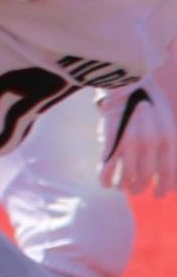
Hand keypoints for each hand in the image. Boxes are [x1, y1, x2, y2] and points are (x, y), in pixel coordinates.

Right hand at [100, 61, 176, 197]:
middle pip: (146, 178)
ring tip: (122, 187)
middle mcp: (151, 143)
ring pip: (127, 178)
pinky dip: (106, 180)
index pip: (169, 173)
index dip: (164, 188)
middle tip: (137, 191)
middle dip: (141, 188)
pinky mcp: (110, 140)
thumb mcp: (167, 123)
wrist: (125, 83)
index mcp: (168, 139)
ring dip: (124, 186)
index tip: (159, 194)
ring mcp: (129, 142)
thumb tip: (171, 175)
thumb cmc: (149, 103)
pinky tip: (106, 183)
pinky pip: (107, 169)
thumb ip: (169, 146)